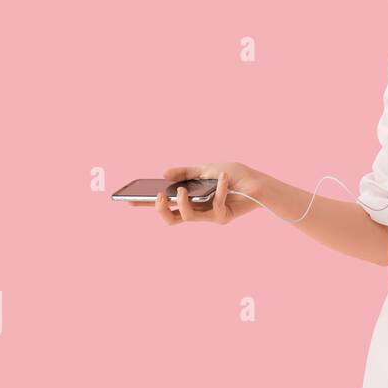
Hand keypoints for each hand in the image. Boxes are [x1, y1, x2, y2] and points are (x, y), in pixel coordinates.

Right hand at [126, 162, 268, 226]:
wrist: (258, 182)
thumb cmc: (235, 175)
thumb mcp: (207, 169)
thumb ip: (186, 172)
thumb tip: (163, 174)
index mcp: (191, 198)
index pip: (165, 204)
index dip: (146, 204)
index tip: (129, 200)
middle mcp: (198, 210)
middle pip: (172, 219)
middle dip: (161, 210)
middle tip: (158, 197)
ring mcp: (209, 216)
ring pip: (189, 217)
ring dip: (184, 203)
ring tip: (182, 190)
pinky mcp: (223, 217)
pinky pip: (216, 205)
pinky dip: (220, 189)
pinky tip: (224, 178)